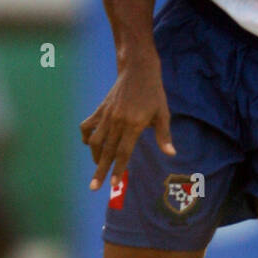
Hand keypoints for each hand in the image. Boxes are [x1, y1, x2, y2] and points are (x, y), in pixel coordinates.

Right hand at [80, 54, 174, 189]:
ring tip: (97, 167)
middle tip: (93, 188)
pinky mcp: (100, 109)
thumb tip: (171, 153)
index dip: (118, 169)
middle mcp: (117, 121)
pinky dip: (86, 136)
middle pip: (107, 151)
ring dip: (95, 156)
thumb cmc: (154, 93)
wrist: (138, 70)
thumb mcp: (163, 114)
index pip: (124, 152)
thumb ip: (164, 135)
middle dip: (100, 171)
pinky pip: (88, 126)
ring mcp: (107, 115)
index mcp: (133, 124)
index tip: (114, 184)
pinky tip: (89, 144)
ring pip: (95, 141)